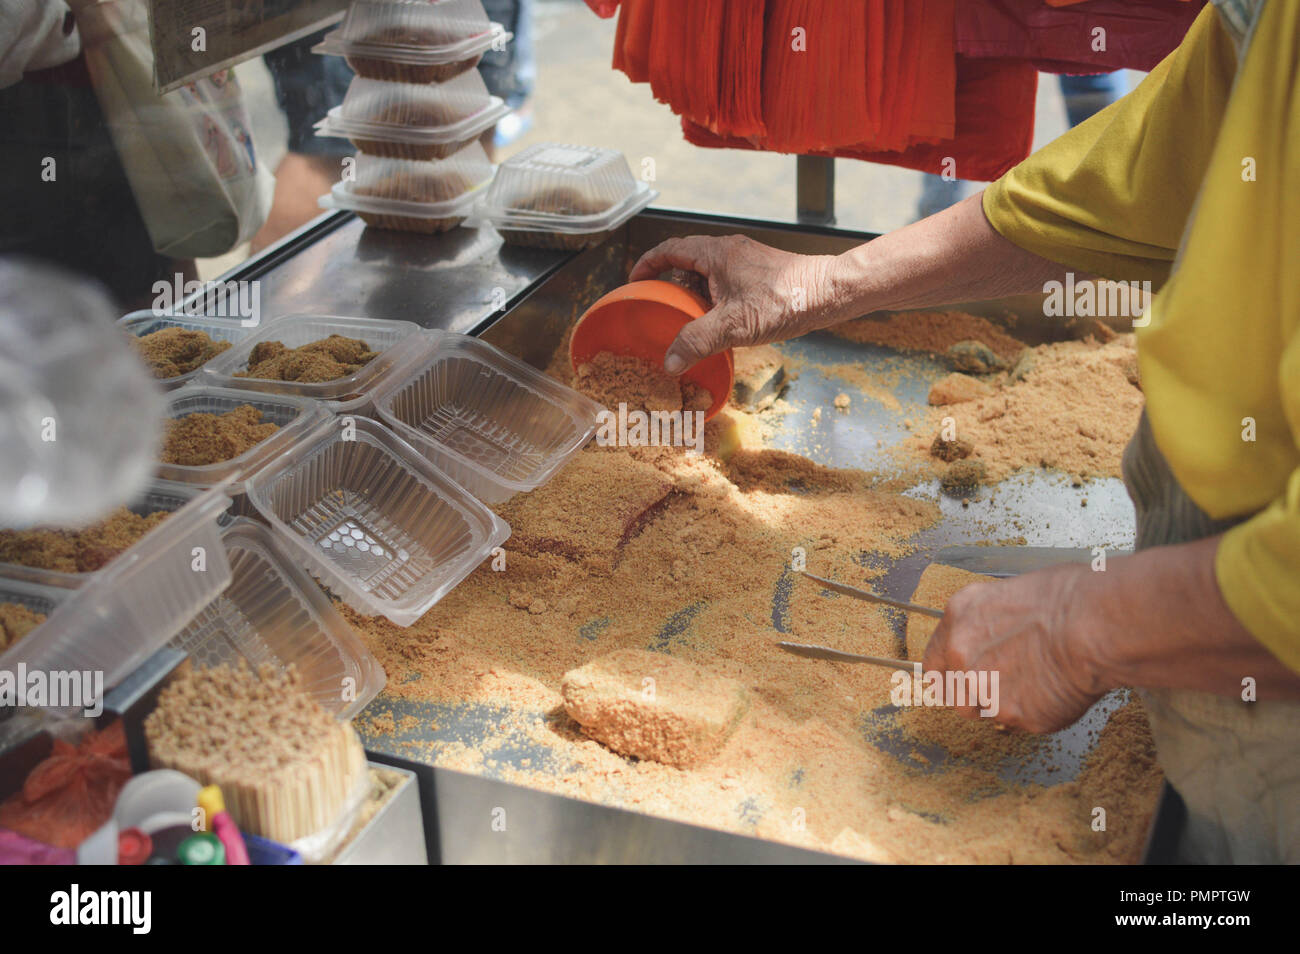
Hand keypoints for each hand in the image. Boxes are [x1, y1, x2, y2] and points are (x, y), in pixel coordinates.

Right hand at [627, 234, 843, 373]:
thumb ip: (697, 341)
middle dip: (669, 281)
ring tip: (686, 318)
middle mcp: (729, 251)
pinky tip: (719, 321)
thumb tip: (669, 362)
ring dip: (693, 291)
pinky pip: (726, 282)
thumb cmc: (785, 300)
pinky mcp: (761, 274)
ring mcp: (746, 261)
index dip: (648, 264)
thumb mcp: (733, 325)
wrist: (829, 293)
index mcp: (716, 253)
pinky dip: (714, 297)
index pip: (669, 249)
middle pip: (687, 260)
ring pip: (708, 273)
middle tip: (659, 305)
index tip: (635, 281)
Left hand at [921, 563, 1106, 732]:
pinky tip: (1059, 690)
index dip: (948, 672)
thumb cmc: (1070, 598)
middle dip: (974, 694)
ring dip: (1002, 706)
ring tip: (1037, 685)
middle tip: (1008, 684)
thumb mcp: (1015, 592)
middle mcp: (961, 654)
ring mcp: (983, 687)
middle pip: (953, 692)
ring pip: (982, 712)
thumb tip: (1002, 633)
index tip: (959, 678)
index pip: (934, 658)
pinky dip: (1039, 713)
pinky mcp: (1013, 715)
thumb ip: (993, 622)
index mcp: (960, 616)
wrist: (1093, 624)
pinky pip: (1022, 722)